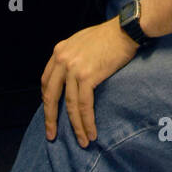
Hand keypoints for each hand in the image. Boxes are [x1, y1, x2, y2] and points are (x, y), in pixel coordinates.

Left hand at [41, 17, 138, 147]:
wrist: (125, 30)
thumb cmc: (109, 35)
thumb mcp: (81, 42)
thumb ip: (72, 57)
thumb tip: (72, 76)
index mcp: (59, 52)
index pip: (46, 81)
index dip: (48, 100)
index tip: (51, 113)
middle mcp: (62, 60)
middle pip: (50, 95)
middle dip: (51, 118)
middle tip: (51, 135)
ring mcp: (73, 69)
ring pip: (70, 105)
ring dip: (75, 126)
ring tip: (81, 141)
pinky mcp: (87, 76)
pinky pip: (84, 105)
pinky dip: (86, 121)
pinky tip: (91, 133)